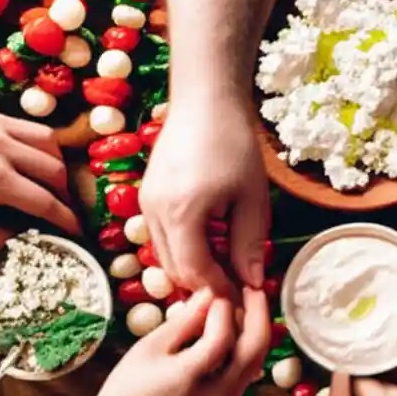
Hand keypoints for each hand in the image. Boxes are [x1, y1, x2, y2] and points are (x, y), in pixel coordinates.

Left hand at [0, 112, 77, 247]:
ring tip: (56, 183)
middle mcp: (0, 151)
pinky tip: (41, 161)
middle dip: (66, 194)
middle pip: (55, 172)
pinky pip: (35, 131)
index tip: (78, 231)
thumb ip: (3, 237)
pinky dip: (46, 148)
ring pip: (52, 146)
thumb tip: (34, 241)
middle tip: (66, 207)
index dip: (66, 219)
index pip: (44, 202)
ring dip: (60, 167)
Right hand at [86, 289, 268, 395]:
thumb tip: (209, 294)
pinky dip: (246, 346)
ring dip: (256, 330)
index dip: (224, 308)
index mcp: (193, 378)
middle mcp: (220, 394)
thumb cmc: (127, 391)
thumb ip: (184, 322)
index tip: (217, 288)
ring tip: (248, 303)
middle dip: (258, 314)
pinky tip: (237, 327)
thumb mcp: (150, 348)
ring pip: (255, 360)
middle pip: (254, 349)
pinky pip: (246, 369)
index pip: (223, 336)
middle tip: (252, 288)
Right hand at [140, 98, 269, 294]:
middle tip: (236, 285)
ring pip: (165, 254)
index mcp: (180, 214)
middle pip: (174, 269)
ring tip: (227, 262)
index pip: (194, 272)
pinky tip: (210, 239)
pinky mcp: (147, 195)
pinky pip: (161, 235)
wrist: (204, 101)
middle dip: (204, 282)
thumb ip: (248, 244)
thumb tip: (251, 284)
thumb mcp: (251, 198)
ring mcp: (145, 203)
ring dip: (193, 265)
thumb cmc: (233, 144)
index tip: (243, 295)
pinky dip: (183, 247)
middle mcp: (153, 212)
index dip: (218, 289)